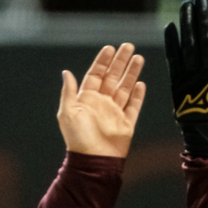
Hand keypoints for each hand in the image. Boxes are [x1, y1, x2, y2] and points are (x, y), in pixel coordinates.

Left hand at [57, 43, 145, 157]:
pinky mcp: (127, 123)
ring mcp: (115, 112)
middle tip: (128, 46)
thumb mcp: (68, 112)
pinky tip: (141, 83)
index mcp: (86, 99)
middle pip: (113, 77)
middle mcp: (102, 103)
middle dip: (120, 62)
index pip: (96, 74)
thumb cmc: (78, 138)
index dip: (103, 61)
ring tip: (139, 58)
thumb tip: (66, 72)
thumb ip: (69, 91)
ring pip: (125, 88)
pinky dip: (138, 95)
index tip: (110, 48)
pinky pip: (134, 105)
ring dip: (131, 73)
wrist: (94, 160)